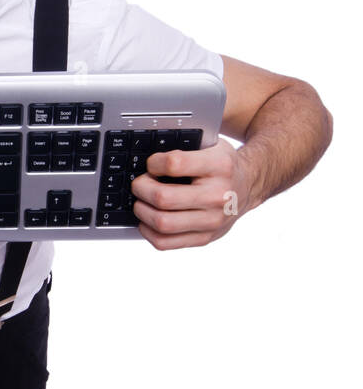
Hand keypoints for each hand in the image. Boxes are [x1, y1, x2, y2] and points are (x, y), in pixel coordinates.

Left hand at [130, 137, 252, 249]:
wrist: (248, 186)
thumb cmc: (222, 165)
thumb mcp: (211, 145)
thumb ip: (184, 148)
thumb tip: (147, 155)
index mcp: (219, 166)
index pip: (174, 164)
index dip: (153, 163)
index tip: (152, 164)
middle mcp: (218, 196)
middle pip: (163, 198)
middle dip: (141, 188)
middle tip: (139, 184)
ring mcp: (212, 221)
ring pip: (162, 223)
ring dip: (141, 211)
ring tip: (141, 202)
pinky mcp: (205, 238)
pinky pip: (165, 242)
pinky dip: (148, 231)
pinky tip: (148, 220)